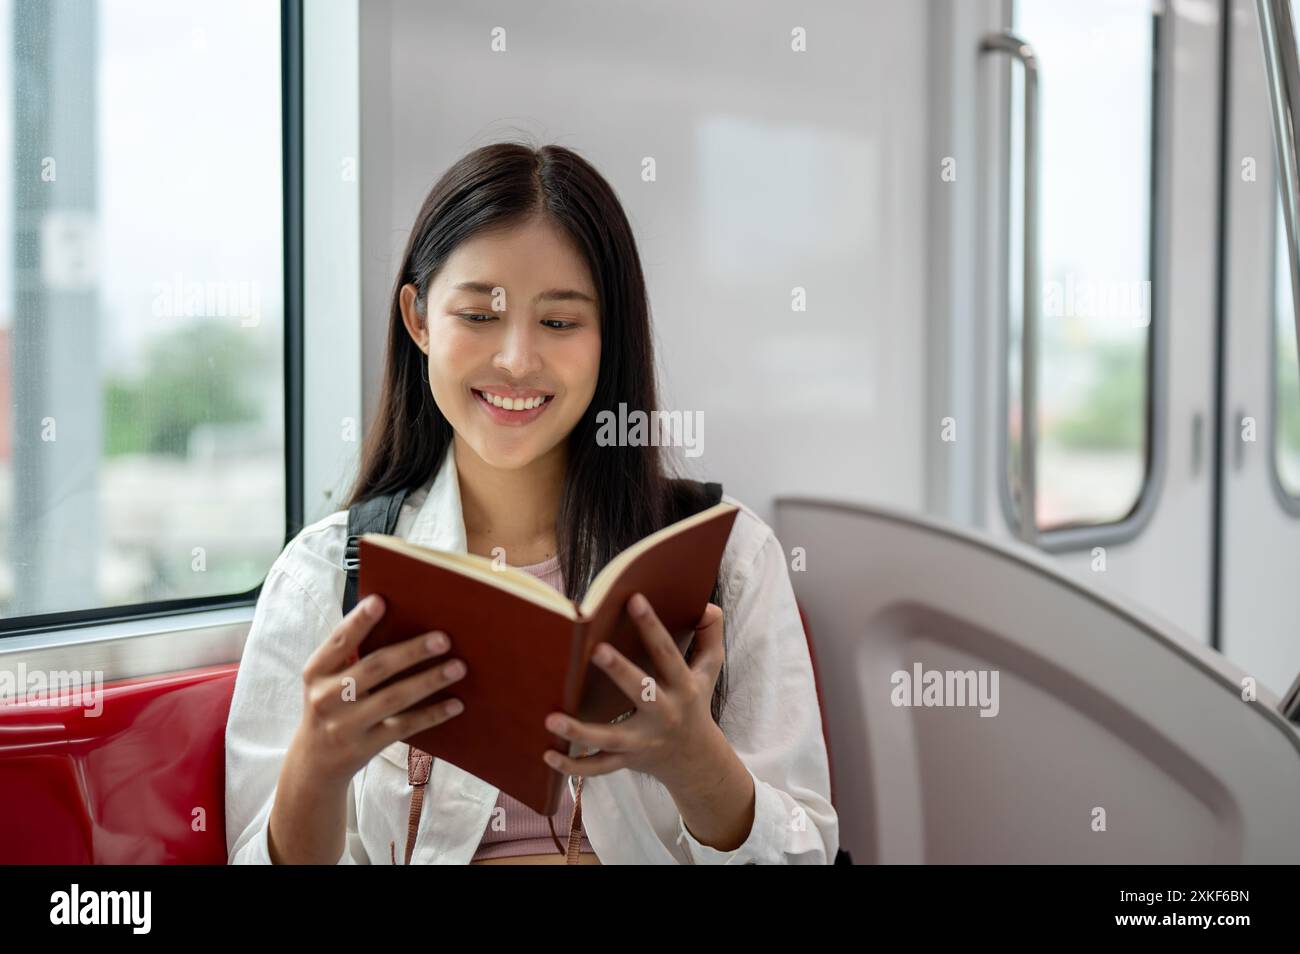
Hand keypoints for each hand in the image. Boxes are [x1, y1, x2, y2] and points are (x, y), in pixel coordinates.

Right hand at [290, 593, 468, 786]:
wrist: (314, 764)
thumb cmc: (331, 707)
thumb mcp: (327, 681)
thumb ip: (351, 655)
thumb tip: (396, 617)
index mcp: (316, 672)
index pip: (338, 641)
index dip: (358, 621)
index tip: (381, 601)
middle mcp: (326, 697)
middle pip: (375, 668)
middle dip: (411, 652)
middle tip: (443, 639)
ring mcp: (345, 725)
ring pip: (394, 698)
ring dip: (429, 681)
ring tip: (458, 667)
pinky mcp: (364, 747)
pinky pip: (404, 726)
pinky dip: (432, 714)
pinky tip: (456, 704)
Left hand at [540, 593, 730, 794]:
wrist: (695, 760)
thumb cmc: (694, 703)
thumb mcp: (708, 670)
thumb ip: (710, 636)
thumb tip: (707, 605)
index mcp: (682, 686)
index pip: (667, 652)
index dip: (652, 626)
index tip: (634, 600)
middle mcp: (663, 713)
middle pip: (641, 691)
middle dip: (620, 671)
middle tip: (596, 650)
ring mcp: (642, 740)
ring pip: (611, 737)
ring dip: (581, 732)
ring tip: (551, 719)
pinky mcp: (625, 759)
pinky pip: (598, 767)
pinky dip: (573, 765)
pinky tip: (548, 754)